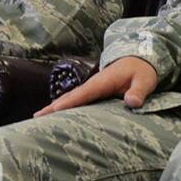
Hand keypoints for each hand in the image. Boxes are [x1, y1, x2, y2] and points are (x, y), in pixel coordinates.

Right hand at [34, 56, 158, 116]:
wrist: (140, 60)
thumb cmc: (142, 71)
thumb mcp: (145, 80)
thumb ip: (139, 91)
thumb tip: (131, 102)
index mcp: (102, 82)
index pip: (82, 94)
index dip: (68, 102)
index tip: (53, 110)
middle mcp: (93, 85)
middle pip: (69, 97)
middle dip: (53, 107)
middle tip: (35, 118)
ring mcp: (92, 89)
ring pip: (70, 100)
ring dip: (55, 108)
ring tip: (39, 120)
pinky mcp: (94, 94)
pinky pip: (77, 102)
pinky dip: (65, 109)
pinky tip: (56, 118)